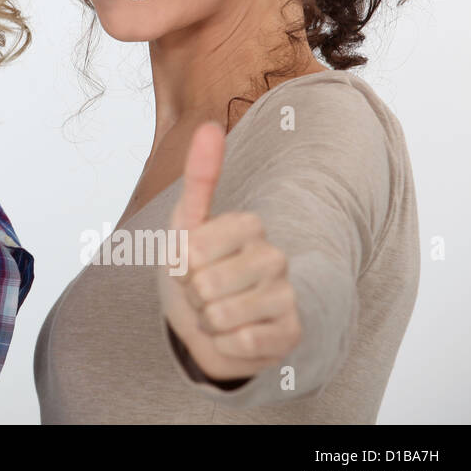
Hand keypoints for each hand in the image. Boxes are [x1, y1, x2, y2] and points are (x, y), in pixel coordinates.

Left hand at [158, 122, 301, 381]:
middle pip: (206, 282)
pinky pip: (241, 343)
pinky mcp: (290, 334)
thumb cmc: (197, 268)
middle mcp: (274, 257)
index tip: (191, 261)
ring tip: (217, 311)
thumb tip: (210, 125)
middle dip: (192, 293)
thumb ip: (199, 177)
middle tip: (203, 291)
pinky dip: (225, 344)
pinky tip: (235, 335)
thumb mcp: (186, 223)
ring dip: (207, 320)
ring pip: (222, 314)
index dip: (180, 262)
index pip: (193, 247)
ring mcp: (286, 296)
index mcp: (249, 225)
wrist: (210, 322)